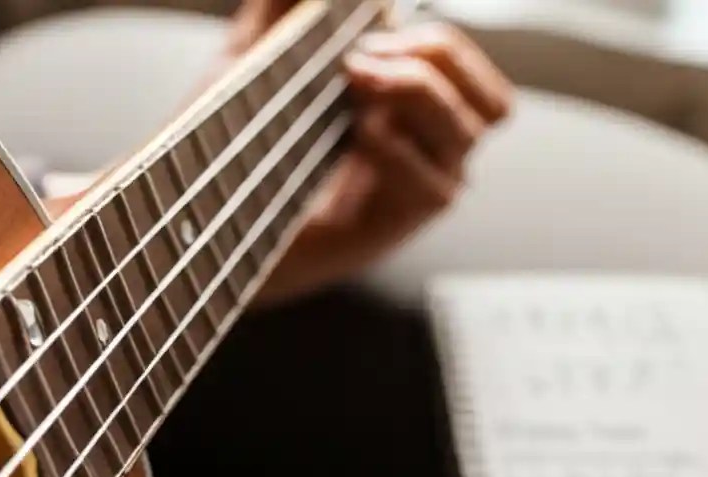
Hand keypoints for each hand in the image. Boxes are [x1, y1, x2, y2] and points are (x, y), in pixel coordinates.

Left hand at [232, 4, 513, 303]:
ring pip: (466, 130)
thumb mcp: (255, 58)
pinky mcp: (399, 224)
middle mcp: (430, 149)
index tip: (365, 35)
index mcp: (412, 108)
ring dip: (413, 93)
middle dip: (433, 59)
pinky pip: (430, 182)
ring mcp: (421, 188)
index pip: (465, 69)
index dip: (433, 41)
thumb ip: (281, 10)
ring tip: (353, 85)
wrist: (214, 216)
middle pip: (492, 99)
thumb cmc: (236, 143)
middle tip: (362, 59)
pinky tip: (356, 136)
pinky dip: (395, 149)